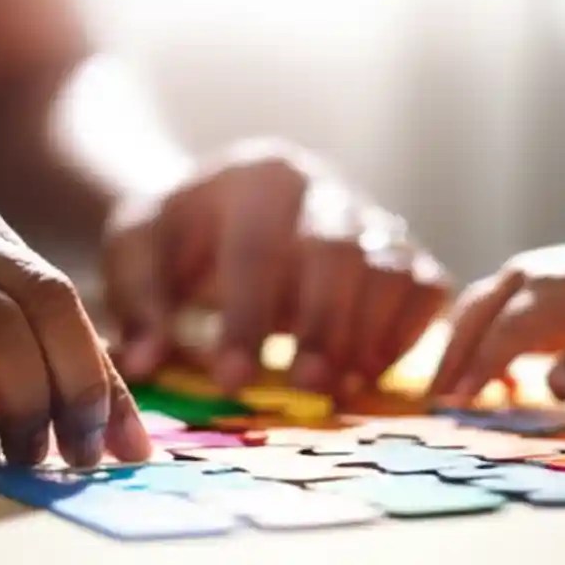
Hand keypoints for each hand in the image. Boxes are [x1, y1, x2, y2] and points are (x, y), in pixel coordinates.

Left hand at [102, 139, 447, 395]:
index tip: (230, 378)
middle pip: (339, 252)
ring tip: (340, 389)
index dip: (247, 316)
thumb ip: (138, 302)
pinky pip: (427, 286)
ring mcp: (370, 217)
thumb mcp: (137, 251)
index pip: (258, 248)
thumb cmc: (177, 235)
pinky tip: (371, 373)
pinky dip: (410, 332)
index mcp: (259, 176)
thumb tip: (144, 362)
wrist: (220, 207)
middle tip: (304, 387)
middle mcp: (326, 188)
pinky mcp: (399, 251)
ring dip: (371, 333)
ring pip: (392, 267)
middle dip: (323, 324)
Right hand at [430, 240, 564, 404]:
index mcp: (550, 290)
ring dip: (459, 350)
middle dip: (452, 358)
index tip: (458, 402)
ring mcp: (521, 274)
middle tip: (435, 400)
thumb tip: (553, 390)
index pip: (502, 333)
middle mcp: (527, 275)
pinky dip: (482, 343)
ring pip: (474, 311)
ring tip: (450, 393)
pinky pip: (490, 312)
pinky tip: (502, 385)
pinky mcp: (522, 282)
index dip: (478, 368)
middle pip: (474, 316)